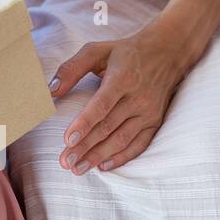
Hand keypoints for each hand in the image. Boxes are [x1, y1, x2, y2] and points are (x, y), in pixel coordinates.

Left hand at [50, 17, 212, 172]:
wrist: (168, 52)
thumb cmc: (126, 52)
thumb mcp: (97, 50)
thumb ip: (72, 68)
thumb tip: (51, 90)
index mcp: (122, 78)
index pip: (101, 105)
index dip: (84, 124)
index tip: (67, 140)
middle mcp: (137, 97)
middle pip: (108, 127)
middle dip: (85, 147)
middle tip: (65, 162)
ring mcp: (148, 112)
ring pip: (122, 139)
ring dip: (99, 156)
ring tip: (78, 168)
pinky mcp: (155, 122)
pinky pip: (139, 144)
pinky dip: (122, 157)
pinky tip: (103, 166)